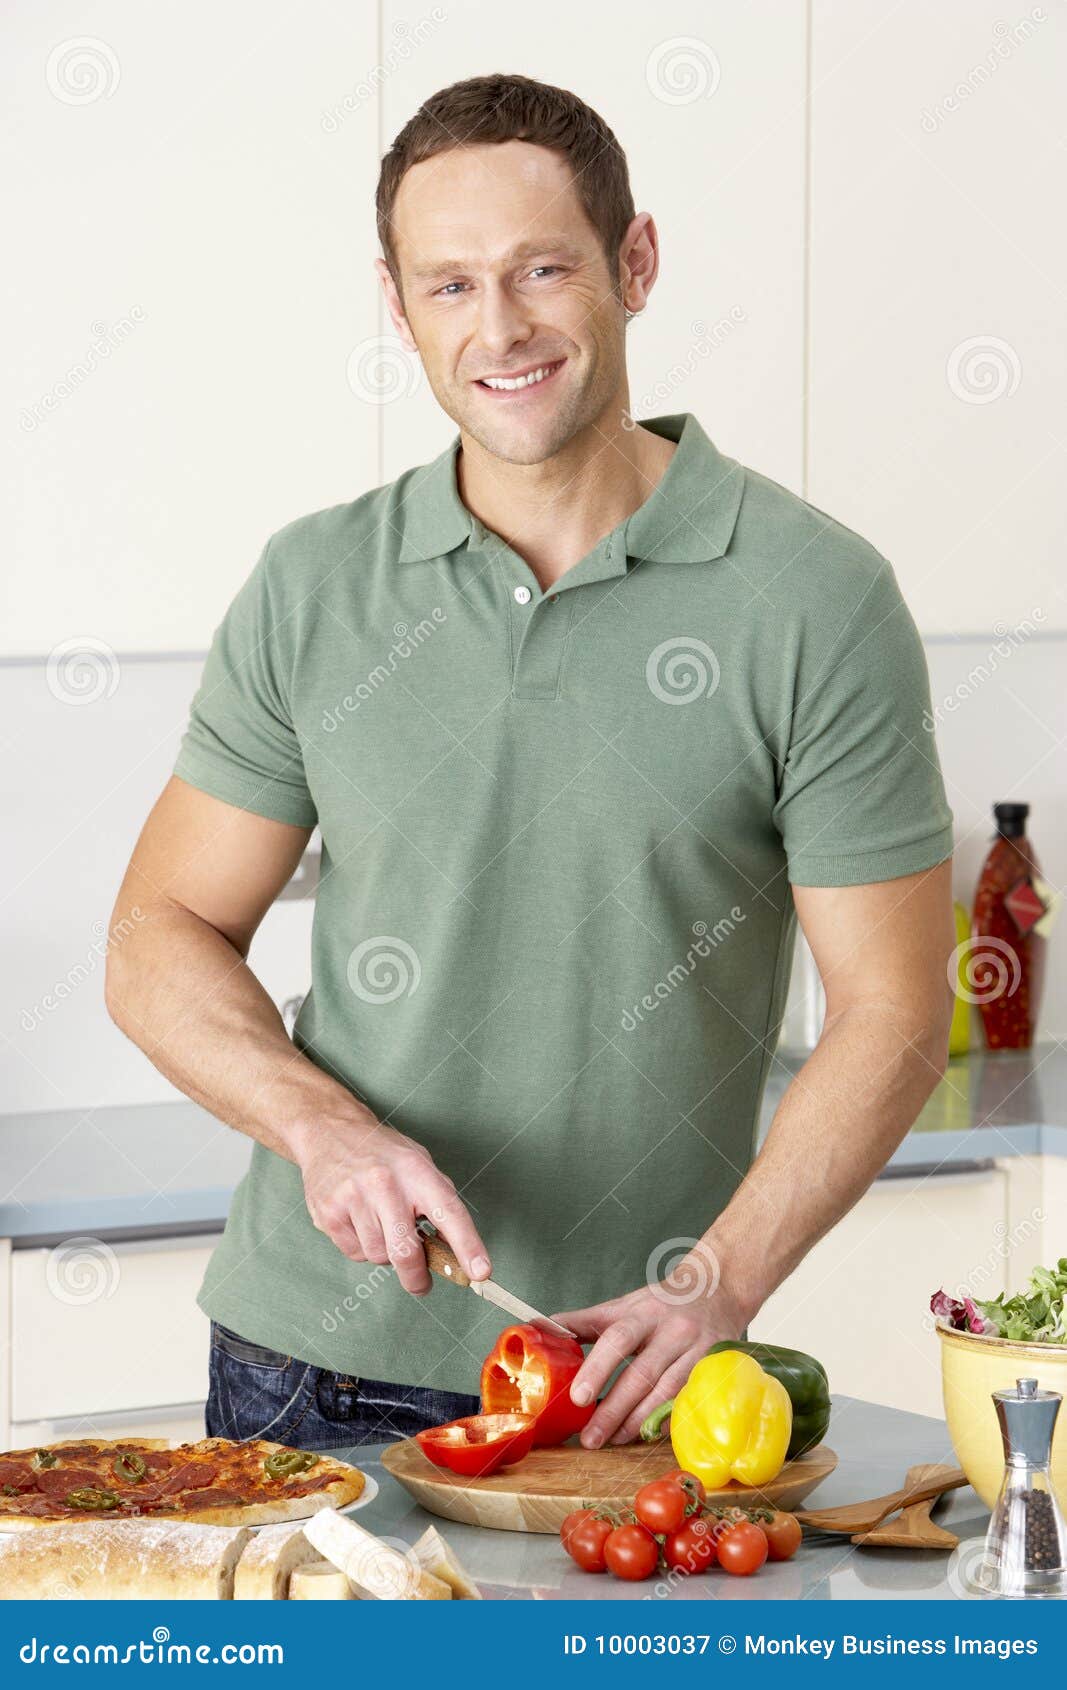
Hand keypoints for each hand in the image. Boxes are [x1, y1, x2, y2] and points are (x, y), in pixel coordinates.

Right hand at [291, 1113, 490, 1294]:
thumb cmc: (383, 1154)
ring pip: (378, 1256)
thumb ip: (438, 1202)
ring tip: (381, 1225)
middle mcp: (385, 1183)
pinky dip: (362, 1248)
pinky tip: (359, 1222)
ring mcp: (353, 1198)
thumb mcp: (419, 1163)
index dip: (467, 1245)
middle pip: (406, 1251)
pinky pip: (354, 1253)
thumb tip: (456, 1250)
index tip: (480, 1272)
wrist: (330, 1131)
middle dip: (416, 1278)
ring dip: (385, 1253)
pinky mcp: (329, 1213)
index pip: (448, 1212)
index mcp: (416, 1170)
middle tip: (421, 1284)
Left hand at [551, 1244, 749, 1447]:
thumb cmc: (662, 1303)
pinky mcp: (715, 1371)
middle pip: (642, 1375)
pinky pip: (688, 1403)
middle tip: (590, 1438)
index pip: (619, 1339)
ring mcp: (699, 1351)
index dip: (598, 1369)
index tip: (578, 1398)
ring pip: (667, 1394)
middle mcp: (674, 1331)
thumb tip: (540, 1327)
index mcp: (645, 1313)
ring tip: (613, 1440)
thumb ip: (584, 1321)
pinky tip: (646, 1434)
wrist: (718, 1290)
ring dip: (638, 1422)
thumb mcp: (624, 1305)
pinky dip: (665, 1422)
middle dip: (614, 1410)